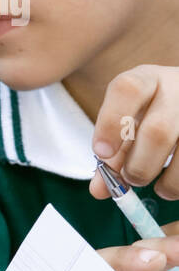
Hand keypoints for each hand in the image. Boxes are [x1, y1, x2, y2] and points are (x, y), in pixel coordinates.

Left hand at [90, 65, 178, 198]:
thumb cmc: (155, 112)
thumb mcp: (130, 122)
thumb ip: (112, 155)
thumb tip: (99, 191)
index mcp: (147, 79)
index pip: (128, 90)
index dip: (111, 123)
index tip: (101, 153)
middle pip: (158, 131)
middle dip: (139, 165)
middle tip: (132, 179)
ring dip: (168, 181)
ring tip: (161, 189)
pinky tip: (176, 183)